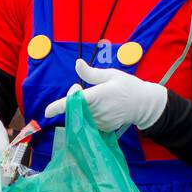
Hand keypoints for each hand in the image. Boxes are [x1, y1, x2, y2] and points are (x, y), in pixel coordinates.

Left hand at [43, 60, 167, 132]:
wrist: (144, 104)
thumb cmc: (127, 86)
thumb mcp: (111, 75)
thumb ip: (91, 73)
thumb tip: (77, 63)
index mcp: (99, 95)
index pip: (75, 101)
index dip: (59, 106)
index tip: (47, 111)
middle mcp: (99, 111)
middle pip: (75, 107)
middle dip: (73, 98)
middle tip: (82, 88)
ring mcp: (102, 122)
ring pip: (82, 115)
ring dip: (82, 107)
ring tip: (98, 99)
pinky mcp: (104, 128)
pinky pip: (90, 122)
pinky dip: (90, 115)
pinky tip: (102, 108)